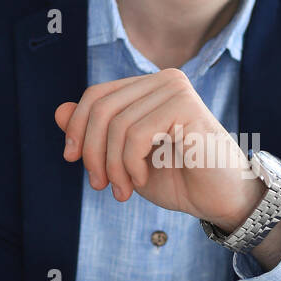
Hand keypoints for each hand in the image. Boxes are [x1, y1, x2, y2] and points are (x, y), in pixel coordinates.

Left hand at [54, 69, 265, 230]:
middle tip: (100, 185)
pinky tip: (143, 179)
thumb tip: (59, 111)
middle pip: (101, 107)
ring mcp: (176, 90)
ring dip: (112, 166)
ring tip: (123, 190)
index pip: (96, 95)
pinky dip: (131, 164)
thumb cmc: (179, 179)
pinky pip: (136, 134)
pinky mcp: (186, 107)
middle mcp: (164, 80)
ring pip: (116, 124)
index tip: (73, 161)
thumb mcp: (124, 159)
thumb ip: (94, 135)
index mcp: (150, 86)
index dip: (77, 127)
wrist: (221, 200)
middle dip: (92, 152)